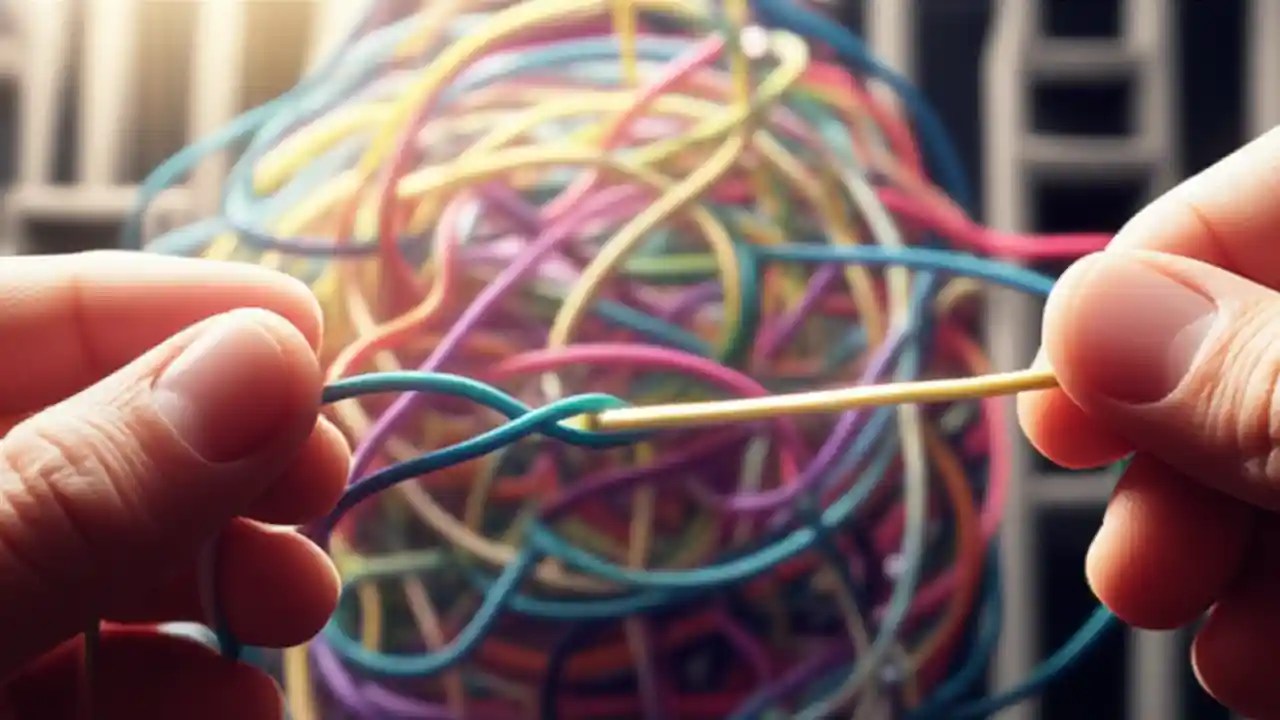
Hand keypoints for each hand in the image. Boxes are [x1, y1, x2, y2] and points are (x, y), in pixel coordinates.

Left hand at [0, 252, 347, 718]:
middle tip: (320, 479)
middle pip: (88, 438)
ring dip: (220, 578)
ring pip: (100, 563)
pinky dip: (174, 683)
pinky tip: (236, 703)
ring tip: (300, 604)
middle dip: (223, 455)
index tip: (304, 329)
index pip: (26, 314)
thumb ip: (90, 484)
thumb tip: (271, 358)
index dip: (166, 303)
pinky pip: (81, 674)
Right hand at [1022, 127, 1279, 716]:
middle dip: (1175, 474)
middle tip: (1140, 572)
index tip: (1058, 410)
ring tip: (1234, 660)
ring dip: (1223, 566)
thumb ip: (1267, 381)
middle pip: (1248, 348)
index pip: (1251, 206)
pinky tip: (1277, 666)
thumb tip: (1089, 321)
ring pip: (1275, 454)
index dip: (1137, 297)